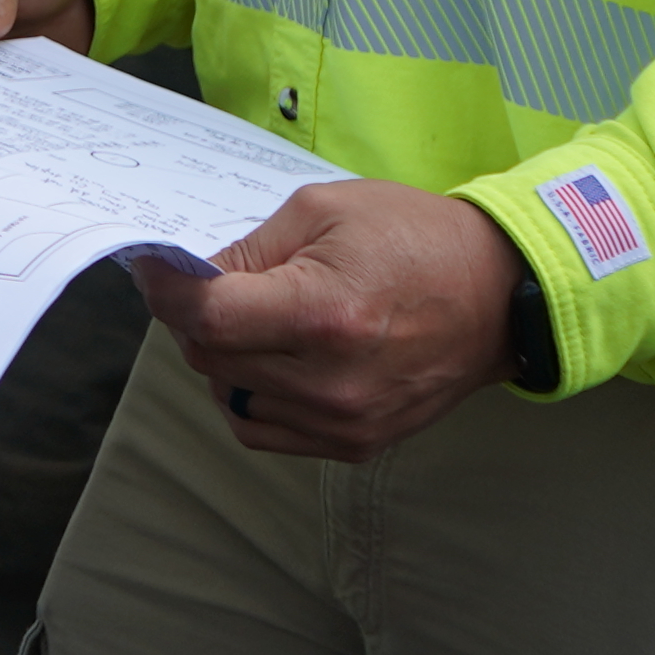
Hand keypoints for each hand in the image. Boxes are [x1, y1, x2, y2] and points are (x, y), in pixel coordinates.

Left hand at [135, 179, 518, 460]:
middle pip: (210, 358)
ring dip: (224, 357)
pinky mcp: (355, 444)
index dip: (167, 291)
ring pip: (229, 395)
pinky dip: (251, 394)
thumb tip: (191, 277)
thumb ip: (249, 248)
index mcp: (323, 315)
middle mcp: (331, 382)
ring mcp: (344, 422)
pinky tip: (274, 358)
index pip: (206, 320)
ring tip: (255, 320)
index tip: (156, 269)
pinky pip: (263, 429)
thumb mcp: (322, 210)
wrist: (498, 295)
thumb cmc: (414, 238)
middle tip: (213, 285)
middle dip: (195, 318)